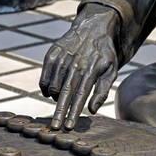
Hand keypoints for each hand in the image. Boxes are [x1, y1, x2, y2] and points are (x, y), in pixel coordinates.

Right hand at [40, 5, 121, 130]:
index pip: (80, 96)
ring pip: (53, 86)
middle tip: (55, 128)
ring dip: (55, 99)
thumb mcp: (111, 71)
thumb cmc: (104, 54)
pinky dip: (45, 89)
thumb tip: (91, 110)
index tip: (69, 126)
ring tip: (60, 102)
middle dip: (59, 112)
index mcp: (91, 69)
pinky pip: (44, 78)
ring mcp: (61, 58)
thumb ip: (102, 91)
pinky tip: (51, 93)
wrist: (92, 27)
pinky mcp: (51, 55)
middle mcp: (75, 63)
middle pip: (64, 93)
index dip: (73, 112)